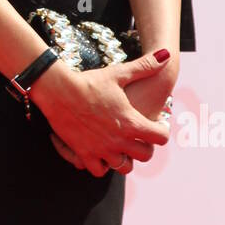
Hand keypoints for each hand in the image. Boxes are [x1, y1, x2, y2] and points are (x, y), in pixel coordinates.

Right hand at [30, 50, 172, 176]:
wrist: (59, 91)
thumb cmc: (90, 81)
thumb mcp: (119, 73)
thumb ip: (145, 66)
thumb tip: (165, 54)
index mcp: (131, 122)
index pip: (161, 138)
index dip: (161, 131)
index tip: (156, 125)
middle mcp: (119, 140)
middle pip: (145, 156)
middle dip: (145, 146)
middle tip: (139, 136)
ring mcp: (101, 150)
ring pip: (124, 167)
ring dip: (125, 158)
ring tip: (121, 146)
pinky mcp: (84, 154)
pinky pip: (99, 171)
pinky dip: (102, 165)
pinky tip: (101, 152)